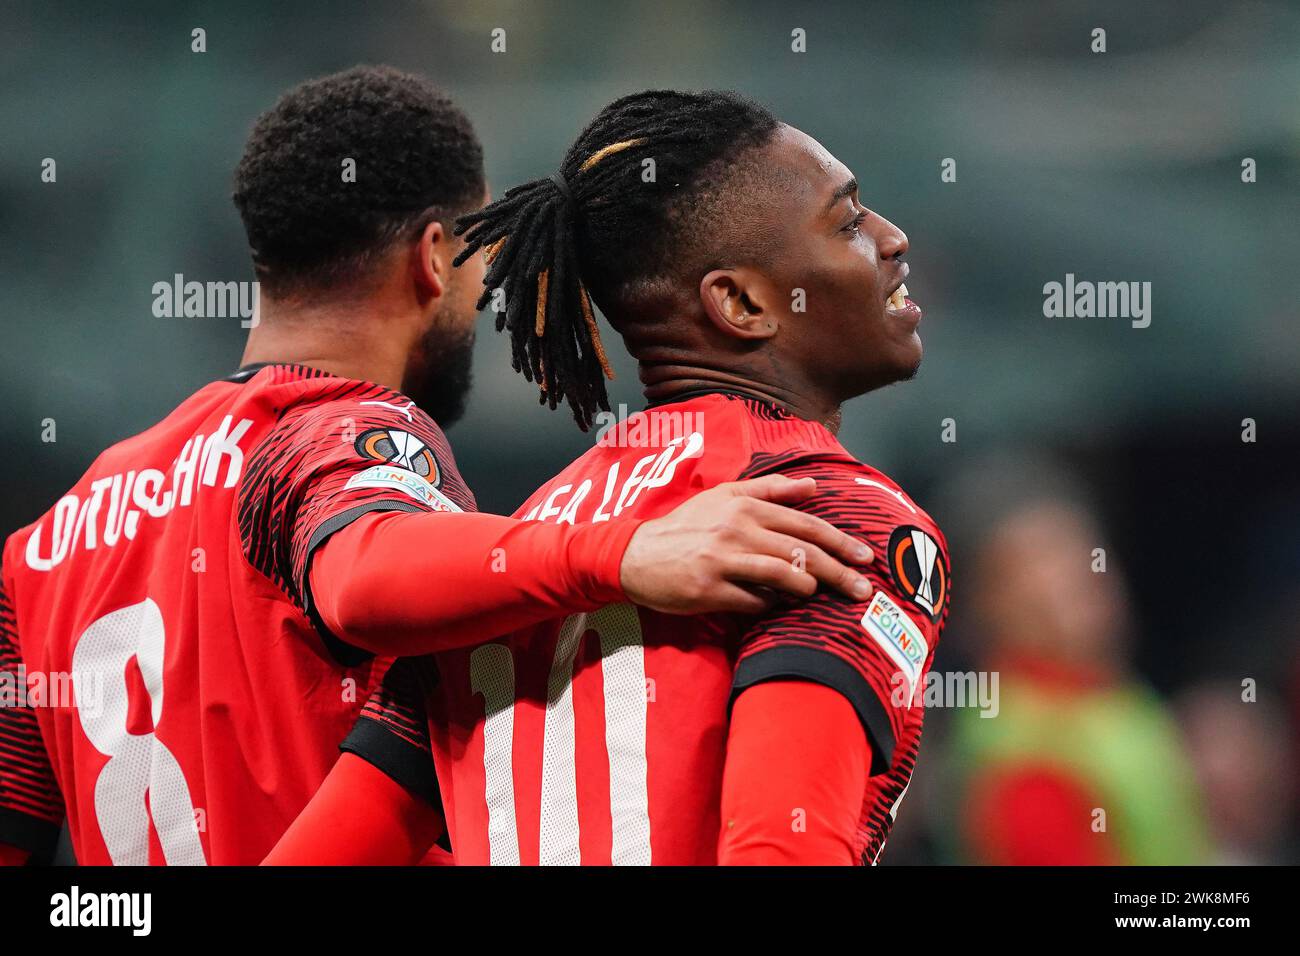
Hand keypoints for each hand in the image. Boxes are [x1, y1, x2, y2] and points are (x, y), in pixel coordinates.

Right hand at [619, 474, 873, 614]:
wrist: (636, 555)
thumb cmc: (686, 526)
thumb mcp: (724, 497)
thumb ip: (771, 489)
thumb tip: (814, 486)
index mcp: (744, 507)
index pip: (804, 524)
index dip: (839, 541)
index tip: (865, 556)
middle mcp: (737, 530)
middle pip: (800, 551)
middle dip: (838, 571)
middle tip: (863, 589)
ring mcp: (723, 561)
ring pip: (781, 574)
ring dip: (807, 587)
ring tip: (819, 594)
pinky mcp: (709, 590)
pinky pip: (753, 601)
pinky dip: (772, 605)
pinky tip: (779, 606)